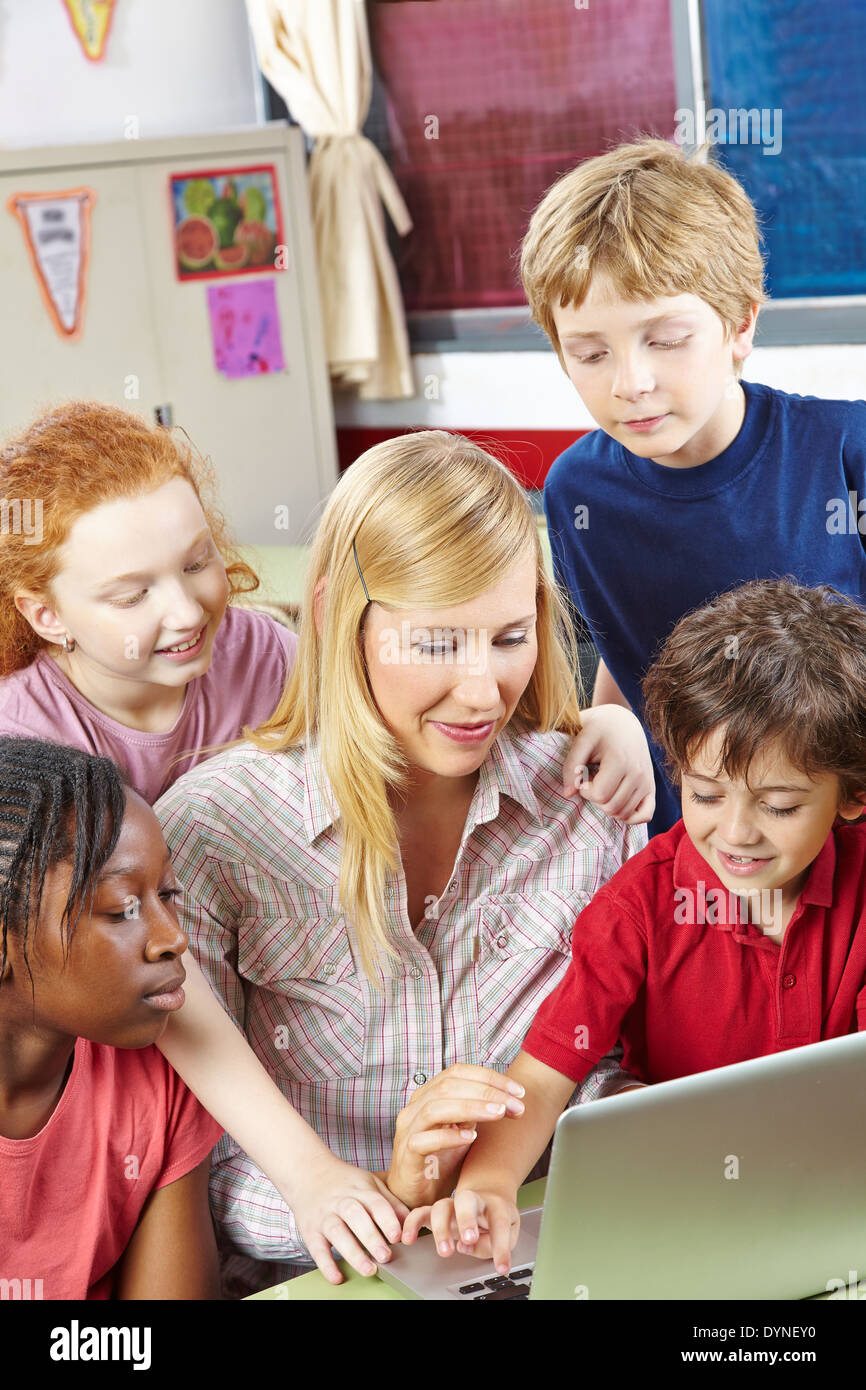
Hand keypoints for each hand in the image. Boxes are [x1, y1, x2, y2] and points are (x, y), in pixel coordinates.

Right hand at [290, 1154, 409, 1285]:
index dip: (387, 1219)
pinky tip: (337, 1277)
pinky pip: (317, 1248)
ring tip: (369, 1270)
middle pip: (356, 1217)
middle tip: (386, 1256)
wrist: (307, 1172)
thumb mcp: (369, 1183)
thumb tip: (411, 1222)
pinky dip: (326, 1264)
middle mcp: (341, 1202)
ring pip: (338, 1233)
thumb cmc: (344, 1182)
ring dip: (353, 1253)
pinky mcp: (310, 1231)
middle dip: (372, 1238)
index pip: (375, 1203)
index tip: (397, 1236)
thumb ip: (389, 1202)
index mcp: (360, 1189)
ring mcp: (325, 1216)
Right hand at [386, 1064, 525, 1208]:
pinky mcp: (407, 1155)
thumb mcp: (462, 1129)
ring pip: (435, 1109)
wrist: (418, 1195)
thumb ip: (476, 1111)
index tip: (518, 1091)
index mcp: (429, 1095)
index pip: (458, 1073)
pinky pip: (424, 1140)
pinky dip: (449, 1136)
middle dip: (486, 1092)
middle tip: (516, 1104)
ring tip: (499, 1114)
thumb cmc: (442, 1159)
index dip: (489, 1077)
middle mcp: (415, 1107)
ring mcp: (409, 1130)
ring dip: (471, 1108)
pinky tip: (471, 1137)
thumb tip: (507, 1097)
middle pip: (448, 1086)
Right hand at [402, 1188, 520, 1275]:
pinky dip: (412, 1223)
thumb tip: (465, 1247)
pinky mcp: (436, 1211)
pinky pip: (421, 1212)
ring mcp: (452, 1205)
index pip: (499, 1223)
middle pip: (466, 1201)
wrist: (488, 1195)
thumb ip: (489, 1243)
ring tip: (445, 1251)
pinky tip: (408, 1238)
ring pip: (442, 1207)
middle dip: (466, 1219)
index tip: (502, 1268)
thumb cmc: (496, 1217)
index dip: (501, 1247)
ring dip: (441, 1230)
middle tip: (469, 1239)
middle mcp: (472, 1201)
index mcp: (495, 1205)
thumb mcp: (507, 1231)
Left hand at [564, 705, 654, 822]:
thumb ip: (571, 766)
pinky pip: (645, 816)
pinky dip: (629, 816)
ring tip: (604, 785)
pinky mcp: (651, 787)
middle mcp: (638, 773)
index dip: (584, 790)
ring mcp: (647, 781)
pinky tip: (617, 801)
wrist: (623, 721)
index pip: (600, 795)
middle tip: (593, 780)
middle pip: (611, 807)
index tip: (583, 776)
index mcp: (621, 760)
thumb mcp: (581, 739)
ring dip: (608, 805)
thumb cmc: (598, 728)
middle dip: (595, 798)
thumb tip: (568, 794)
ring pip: (624, 814)